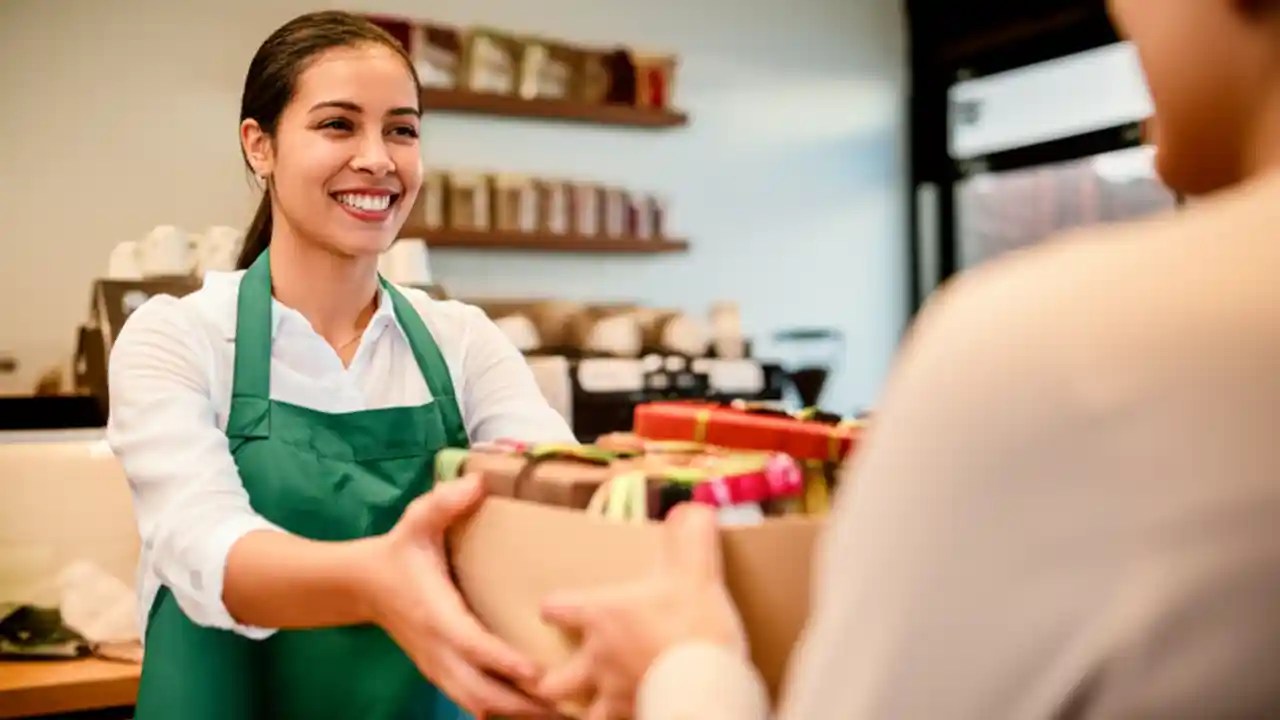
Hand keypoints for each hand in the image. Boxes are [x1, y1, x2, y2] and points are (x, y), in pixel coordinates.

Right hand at [364, 475, 554, 718]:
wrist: (362, 586)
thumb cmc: (398, 551)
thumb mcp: (416, 521)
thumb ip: (444, 502)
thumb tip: (477, 481)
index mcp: (434, 613)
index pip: (470, 644)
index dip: (502, 660)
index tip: (536, 672)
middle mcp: (438, 649)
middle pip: (480, 691)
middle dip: (522, 702)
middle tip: (568, 704)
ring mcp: (439, 667)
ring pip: (479, 704)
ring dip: (519, 712)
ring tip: (564, 714)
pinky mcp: (444, 675)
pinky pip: (475, 703)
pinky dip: (505, 712)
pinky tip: (539, 711)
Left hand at [537, 504, 747, 718]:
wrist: (708, 686)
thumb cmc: (691, 626)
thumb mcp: (694, 569)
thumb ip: (690, 534)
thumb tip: (692, 506)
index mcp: (602, 618)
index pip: (557, 608)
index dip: (555, 607)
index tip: (553, 607)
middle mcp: (599, 662)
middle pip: (556, 681)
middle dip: (550, 682)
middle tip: (551, 680)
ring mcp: (617, 698)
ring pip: (586, 716)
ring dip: (586, 712)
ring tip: (591, 710)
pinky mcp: (641, 718)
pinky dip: (628, 718)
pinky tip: (638, 712)